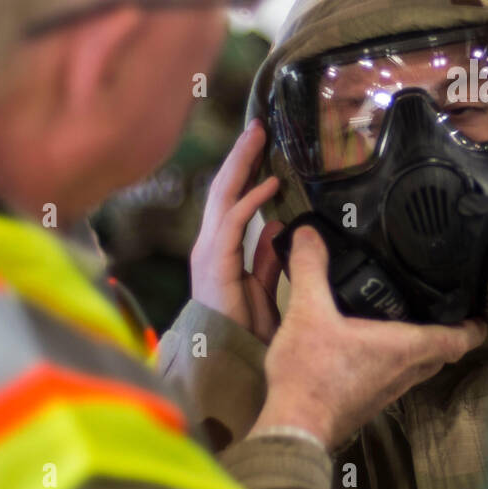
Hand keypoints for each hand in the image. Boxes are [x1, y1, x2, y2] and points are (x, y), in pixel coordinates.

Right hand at [189, 120, 282, 343]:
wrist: (228, 361)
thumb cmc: (244, 330)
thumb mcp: (264, 286)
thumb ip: (268, 256)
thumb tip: (278, 224)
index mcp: (220, 249)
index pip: (231, 198)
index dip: (245, 170)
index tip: (261, 144)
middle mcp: (209, 244)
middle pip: (223, 189)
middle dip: (240, 156)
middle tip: (258, 126)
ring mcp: (208, 252)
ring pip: (223, 196)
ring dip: (242, 165)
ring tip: (258, 138)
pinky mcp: (214, 263)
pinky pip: (232, 223)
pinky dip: (251, 200)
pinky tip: (268, 185)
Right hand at [252, 225, 487, 450]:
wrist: (292, 428)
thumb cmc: (310, 374)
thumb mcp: (308, 312)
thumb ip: (311, 269)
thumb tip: (308, 233)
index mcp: (403, 349)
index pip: (456, 339)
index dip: (474, 327)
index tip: (483, 315)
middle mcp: (403, 373)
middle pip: (441, 354)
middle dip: (450, 336)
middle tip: (450, 313)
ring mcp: (386, 392)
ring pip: (418, 369)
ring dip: (424, 351)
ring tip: (416, 326)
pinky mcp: (367, 403)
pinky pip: (394, 380)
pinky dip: (396, 364)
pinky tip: (376, 351)